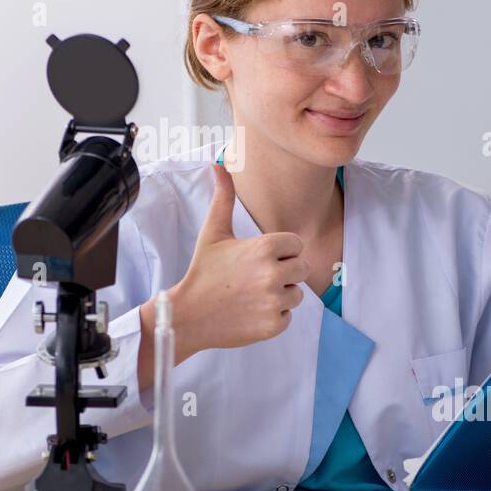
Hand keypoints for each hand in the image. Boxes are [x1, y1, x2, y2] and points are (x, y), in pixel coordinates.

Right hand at [163, 162, 308, 355]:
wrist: (188, 315)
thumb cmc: (202, 271)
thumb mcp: (213, 232)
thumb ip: (224, 198)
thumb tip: (220, 164)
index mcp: (264, 247)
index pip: (296, 245)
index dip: (280, 251)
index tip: (259, 258)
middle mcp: (273, 273)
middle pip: (302, 268)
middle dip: (285, 272)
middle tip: (257, 278)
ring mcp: (274, 301)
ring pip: (297, 294)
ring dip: (281, 295)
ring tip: (252, 295)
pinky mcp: (273, 325)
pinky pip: (288, 317)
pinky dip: (273, 317)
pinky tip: (251, 312)